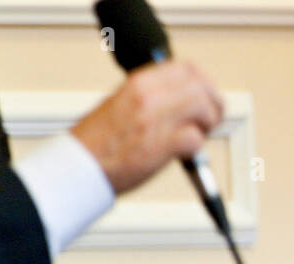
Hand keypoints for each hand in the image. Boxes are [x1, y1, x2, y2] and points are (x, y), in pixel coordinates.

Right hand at [71, 60, 223, 194]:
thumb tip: (180, 99)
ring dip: (208, 125)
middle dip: (213, 106)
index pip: (188, 68)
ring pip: (204, 108)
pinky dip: (196, 148)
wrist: (80, 165)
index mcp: (140, 82)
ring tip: (196, 137)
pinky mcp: (159, 146)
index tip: (205, 100)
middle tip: (207, 122)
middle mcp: (148, 95)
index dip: (205, 85)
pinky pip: (195, 139)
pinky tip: (185, 153)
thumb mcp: (122, 102)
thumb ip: (151, 96)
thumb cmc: (100, 141)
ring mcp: (154, 119)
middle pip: (203, 87)